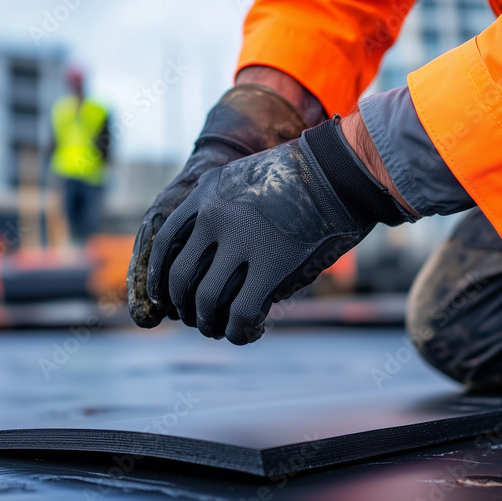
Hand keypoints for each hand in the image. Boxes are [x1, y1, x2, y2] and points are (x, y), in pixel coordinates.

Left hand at [146, 118, 410, 343]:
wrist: (341, 168)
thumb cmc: (301, 175)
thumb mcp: (246, 176)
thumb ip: (220, 206)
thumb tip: (205, 251)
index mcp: (206, 195)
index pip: (164, 246)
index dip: (159, 281)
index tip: (165, 300)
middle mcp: (216, 217)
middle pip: (180, 280)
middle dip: (185, 309)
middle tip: (200, 319)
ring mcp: (243, 241)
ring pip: (206, 302)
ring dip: (210, 325)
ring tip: (222, 330)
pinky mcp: (273, 264)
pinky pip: (242, 314)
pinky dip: (240, 332)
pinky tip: (253, 331)